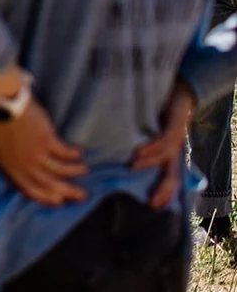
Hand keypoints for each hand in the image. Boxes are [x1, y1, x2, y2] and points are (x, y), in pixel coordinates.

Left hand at [0, 97, 86, 205]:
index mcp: (8, 164)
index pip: (27, 186)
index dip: (43, 196)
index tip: (56, 201)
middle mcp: (24, 162)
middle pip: (48, 183)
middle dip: (65, 191)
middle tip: (79, 196)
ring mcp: (37, 152)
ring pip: (60, 170)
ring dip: (73, 173)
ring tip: (82, 172)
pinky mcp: (48, 139)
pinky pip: (65, 152)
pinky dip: (73, 155)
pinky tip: (79, 155)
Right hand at [131, 81, 197, 208]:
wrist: (178, 87)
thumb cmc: (157, 107)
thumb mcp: (146, 127)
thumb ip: (136, 142)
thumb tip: (114, 153)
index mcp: (169, 150)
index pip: (170, 175)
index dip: (164, 191)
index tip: (153, 204)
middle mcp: (175, 146)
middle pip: (173, 172)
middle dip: (164, 188)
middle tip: (151, 202)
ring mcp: (177, 135)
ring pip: (166, 155)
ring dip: (149, 162)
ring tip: (132, 165)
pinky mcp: (176, 123)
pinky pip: (165, 139)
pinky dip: (152, 146)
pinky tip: (139, 149)